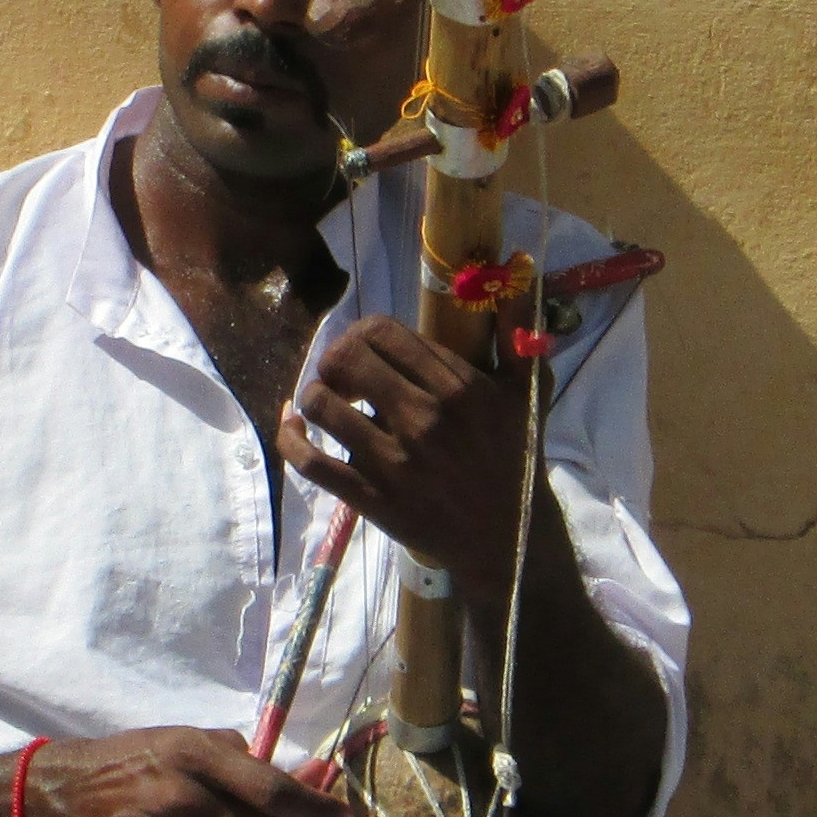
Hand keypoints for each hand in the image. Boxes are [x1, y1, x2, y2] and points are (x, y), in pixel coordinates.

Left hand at [287, 315, 527, 580]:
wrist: (508, 537)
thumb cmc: (514, 460)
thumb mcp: (526, 395)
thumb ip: (517, 336)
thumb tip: (515, 279)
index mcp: (458, 387)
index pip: (383, 332)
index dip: (361, 332)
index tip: (364, 348)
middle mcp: (422, 418)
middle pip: (345, 359)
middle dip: (335, 359)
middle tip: (343, 374)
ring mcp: (393, 461)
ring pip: (321, 405)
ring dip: (315, 396)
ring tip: (327, 402)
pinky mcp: (371, 499)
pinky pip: (310, 461)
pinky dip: (291, 438)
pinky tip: (293, 426)